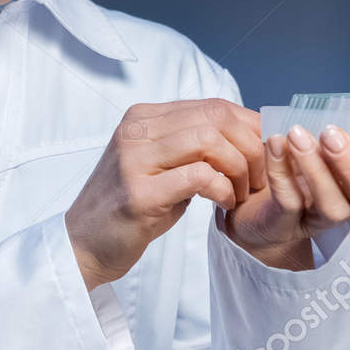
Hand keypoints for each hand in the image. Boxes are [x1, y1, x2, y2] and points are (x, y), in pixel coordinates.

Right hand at [65, 98, 267, 291]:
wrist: (83, 243)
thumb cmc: (129, 207)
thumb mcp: (160, 166)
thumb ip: (192, 147)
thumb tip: (247, 135)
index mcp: (142, 118)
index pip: (212, 105)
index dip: (249, 126)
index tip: (266, 152)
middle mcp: (136, 130)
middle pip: (215, 118)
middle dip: (250, 147)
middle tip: (257, 178)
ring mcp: (134, 160)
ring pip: (209, 141)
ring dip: (238, 169)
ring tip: (240, 193)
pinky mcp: (139, 193)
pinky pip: (198, 176)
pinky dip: (222, 189)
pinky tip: (224, 205)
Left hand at [222, 118, 349, 267]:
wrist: (248, 205)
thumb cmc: (288, 169)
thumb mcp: (313, 144)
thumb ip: (331, 128)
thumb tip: (349, 102)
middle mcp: (346, 203)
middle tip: (330, 134)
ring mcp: (317, 218)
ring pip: (332, 206)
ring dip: (316, 169)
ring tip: (296, 136)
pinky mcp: (285, 224)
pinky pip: (289, 201)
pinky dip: (281, 171)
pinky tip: (274, 145)